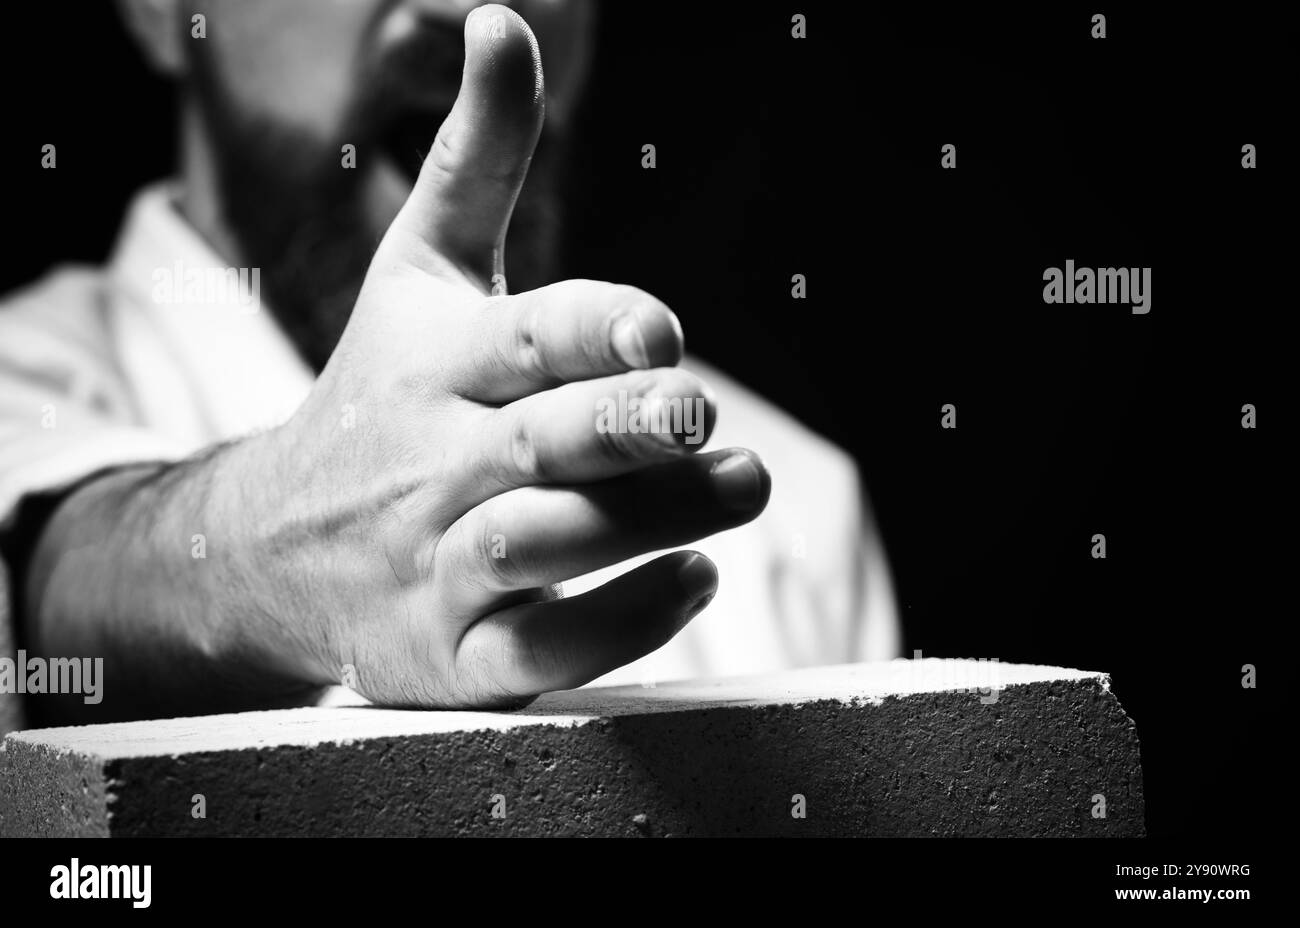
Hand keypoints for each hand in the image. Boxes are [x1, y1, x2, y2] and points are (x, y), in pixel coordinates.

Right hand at [224, 5, 770, 706]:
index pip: (521, 337)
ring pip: (544, 546)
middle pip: (537, 442)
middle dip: (626, 427)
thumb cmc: (378, 393)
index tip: (660, 329)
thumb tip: (500, 19)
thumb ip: (472, 160)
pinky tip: (693, 580)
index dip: (592, 328)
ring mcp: (437, 565)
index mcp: (434, 363)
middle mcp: (432, 462)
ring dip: (648, 522)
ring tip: (742, 487)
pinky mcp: (452, 656)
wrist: (270, 548)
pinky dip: (617, 624)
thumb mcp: (417, 275)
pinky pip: (536, 656)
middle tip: (706, 417)